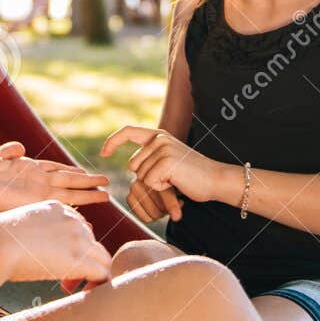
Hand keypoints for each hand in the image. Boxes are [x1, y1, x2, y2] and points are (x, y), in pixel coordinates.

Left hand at [0, 141, 109, 225]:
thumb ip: (6, 152)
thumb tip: (20, 147)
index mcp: (26, 170)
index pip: (54, 170)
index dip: (69, 171)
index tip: (84, 172)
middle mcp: (35, 183)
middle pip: (67, 181)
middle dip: (87, 182)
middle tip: (106, 182)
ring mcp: (37, 192)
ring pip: (70, 191)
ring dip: (88, 191)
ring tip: (105, 192)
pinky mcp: (37, 200)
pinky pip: (62, 199)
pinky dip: (77, 201)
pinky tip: (89, 202)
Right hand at [0, 200, 112, 286]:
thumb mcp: (16, 230)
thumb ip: (29, 237)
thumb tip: (26, 252)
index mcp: (55, 209)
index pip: (78, 226)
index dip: (71, 247)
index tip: (56, 262)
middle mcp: (72, 220)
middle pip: (92, 243)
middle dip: (82, 262)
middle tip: (65, 282)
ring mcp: (78, 239)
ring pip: (103, 259)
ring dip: (92, 275)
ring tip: (76, 290)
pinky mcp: (80, 259)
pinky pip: (103, 273)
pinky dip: (99, 285)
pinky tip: (85, 294)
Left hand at [101, 126, 221, 219]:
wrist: (216, 179)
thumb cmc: (192, 175)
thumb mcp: (169, 160)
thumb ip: (152, 156)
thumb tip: (131, 165)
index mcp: (159, 135)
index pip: (128, 131)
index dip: (113, 141)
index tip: (103, 153)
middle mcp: (160, 139)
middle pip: (133, 166)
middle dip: (147, 178)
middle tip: (169, 178)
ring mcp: (163, 149)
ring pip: (141, 176)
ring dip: (156, 185)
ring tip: (174, 180)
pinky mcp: (166, 162)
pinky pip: (150, 182)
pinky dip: (161, 189)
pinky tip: (176, 184)